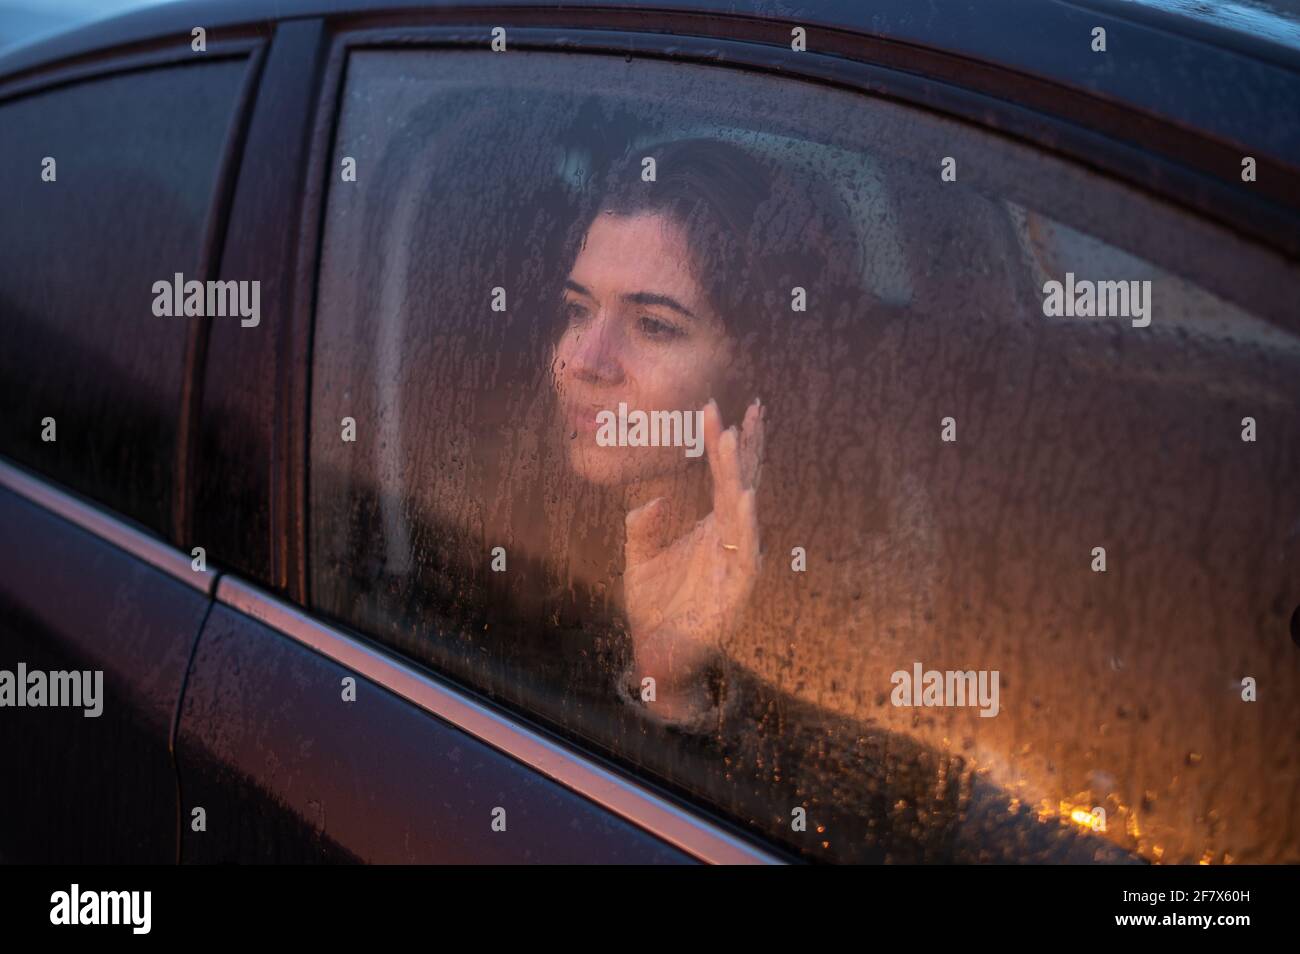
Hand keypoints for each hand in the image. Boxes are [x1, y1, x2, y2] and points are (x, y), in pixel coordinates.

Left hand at [623, 398, 764, 711]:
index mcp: (711, 528)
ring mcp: (735, 562)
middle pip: (744, 483)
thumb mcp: (639, 560)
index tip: (714, 407)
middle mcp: (728, 539)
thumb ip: (642, 528)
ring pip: (744, 510)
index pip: (721, 477)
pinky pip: (746, 553)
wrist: (657, 655)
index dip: (721, 444)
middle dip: (746, 447)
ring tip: (737, 440)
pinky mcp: (737, 590)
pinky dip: (748, 525)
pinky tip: (746, 498)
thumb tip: (652, 500)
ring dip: (741, 474)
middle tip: (750, 408)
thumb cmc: (655, 608)